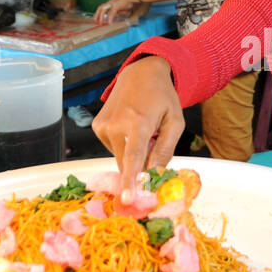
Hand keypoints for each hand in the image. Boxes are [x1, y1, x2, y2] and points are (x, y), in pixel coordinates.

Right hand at [92, 56, 182, 194]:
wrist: (140, 73)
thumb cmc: (162, 98)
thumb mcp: (175, 122)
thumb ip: (165, 149)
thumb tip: (154, 174)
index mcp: (138, 122)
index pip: (134, 157)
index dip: (131, 180)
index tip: (127, 198)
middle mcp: (116, 124)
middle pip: (128, 163)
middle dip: (141, 164)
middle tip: (152, 143)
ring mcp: (103, 125)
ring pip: (120, 157)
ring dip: (133, 152)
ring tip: (141, 129)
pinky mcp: (97, 126)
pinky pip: (113, 148)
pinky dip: (124, 144)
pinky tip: (129, 127)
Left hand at [93, 0, 143, 25]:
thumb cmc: (128, 2)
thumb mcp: (122, 9)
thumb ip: (118, 13)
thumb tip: (114, 18)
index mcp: (110, 2)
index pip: (102, 7)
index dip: (98, 12)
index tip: (96, 18)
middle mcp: (110, 2)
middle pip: (100, 7)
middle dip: (97, 14)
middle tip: (95, 21)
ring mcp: (112, 3)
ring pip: (103, 10)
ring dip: (101, 17)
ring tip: (100, 22)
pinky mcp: (116, 5)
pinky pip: (111, 13)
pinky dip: (109, 18)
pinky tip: (109, 22)